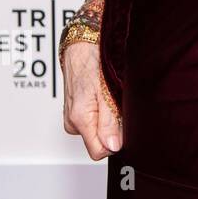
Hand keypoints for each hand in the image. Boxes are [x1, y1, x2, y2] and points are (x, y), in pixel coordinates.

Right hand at [61, 41, 121, 159]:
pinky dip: (103, 111)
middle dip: (113, 129)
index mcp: (79, 120)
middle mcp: (73, 122)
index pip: (98, 151)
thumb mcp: (107, 93)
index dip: (115, 142)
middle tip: (120, 106)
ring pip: (97, 130)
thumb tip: (113, 146)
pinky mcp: (76, 111)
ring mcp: (73, 117)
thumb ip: (109, 122)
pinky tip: (106, 97)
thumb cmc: (93, 64)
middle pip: (99, 141)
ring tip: (112, 98)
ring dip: (109, 119)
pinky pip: (94, 120)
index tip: (125, 126)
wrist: (82, 47)